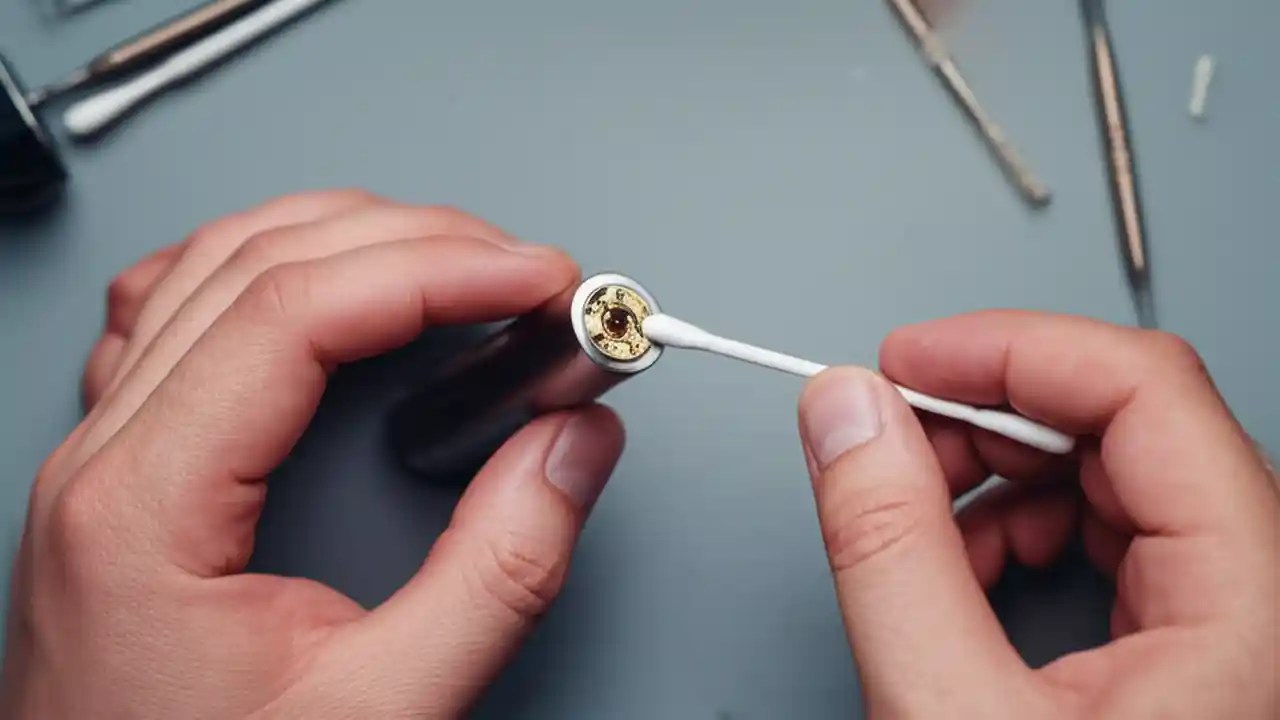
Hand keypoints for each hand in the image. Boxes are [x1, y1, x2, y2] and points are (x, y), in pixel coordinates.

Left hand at [1, 191, 624, 717]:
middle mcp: (104, 463)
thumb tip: (573, 447)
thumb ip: (499, 574)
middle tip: (525, 275)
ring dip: (345, 240)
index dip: (435, 269)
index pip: (295, 311)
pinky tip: (320, 283)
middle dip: (415, 242)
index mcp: (145, 506)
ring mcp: (102, 461)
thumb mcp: (384, 709)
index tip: (535, 278)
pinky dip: (266, 271)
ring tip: (453, 260)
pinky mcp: (124, 477)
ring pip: (211, 269)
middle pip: (258, 265)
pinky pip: (173, 316)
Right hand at [797, 312, 1278, 717]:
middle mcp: (1267, 601)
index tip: (904, 359)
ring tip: (913, 520)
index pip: (1146, 391)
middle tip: (885, 438)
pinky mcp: (1194, 643)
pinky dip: (1016, 533)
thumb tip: (843, 411)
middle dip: (990, 417)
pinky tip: (960, 572)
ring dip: (996, 478)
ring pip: (1115, 477)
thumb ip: (886, 546)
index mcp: (1256, 608)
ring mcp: (1236, 621)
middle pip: (1130, 426)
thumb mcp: (949, 715)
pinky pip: (1108, 536)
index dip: (1012, 351)